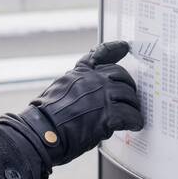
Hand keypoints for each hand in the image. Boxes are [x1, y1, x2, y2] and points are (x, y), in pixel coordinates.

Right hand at [0, 40, 143, 172]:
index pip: (99, 54)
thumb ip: (76, 89)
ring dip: (133, 106)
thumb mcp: (58, 91)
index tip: (124, 46)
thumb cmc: (45, 118)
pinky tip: (135, 125)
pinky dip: (135, 121)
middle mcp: (93, 80)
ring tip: (133, 115)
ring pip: (129, 95)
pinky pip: (131, 115)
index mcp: (79, 73)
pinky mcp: (108, 114)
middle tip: (130, 97)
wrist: (42, 132)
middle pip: (121, 75)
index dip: (114, 49)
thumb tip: (87, 99)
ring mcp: (102, 95)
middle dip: (128, 86)